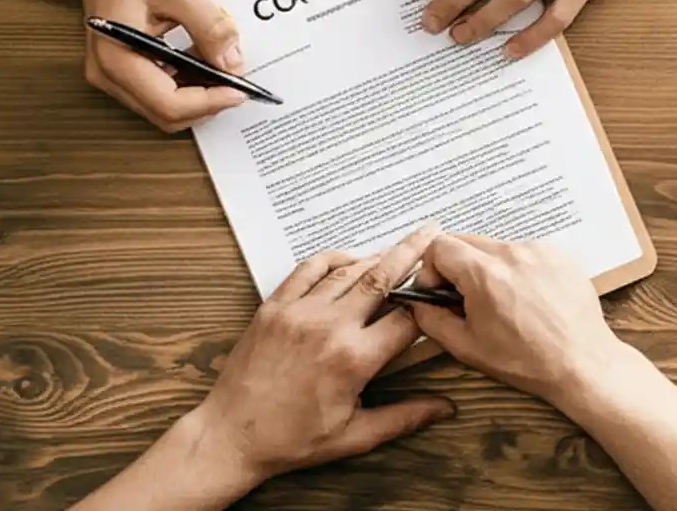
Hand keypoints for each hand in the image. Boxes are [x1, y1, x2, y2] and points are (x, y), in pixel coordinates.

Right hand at [71, 0, 247, 131]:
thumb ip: (209, 27)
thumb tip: (233, 61)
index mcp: (115, 58)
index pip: (168, 103)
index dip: (208, 102)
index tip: (239, 91)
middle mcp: (107, 73)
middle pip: (165, 114)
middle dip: (205, 104)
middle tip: (237, 85)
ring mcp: (111, 74)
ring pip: (162, 107)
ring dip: (196, 96)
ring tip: (223, 71)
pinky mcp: (120, 68)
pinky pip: (157, 91)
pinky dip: (185, 84)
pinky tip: (203, 63)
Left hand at [191, 224, 453, 482]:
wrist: (231, 435)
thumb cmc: (291, 441)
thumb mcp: (355, 436)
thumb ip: (405, 418)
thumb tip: (446, 409)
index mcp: (353, 359)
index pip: (406, 320)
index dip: (427, 308)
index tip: (438, 300)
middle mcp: (328, 327)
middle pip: (382, 278)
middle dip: (412, 254)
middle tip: (432, 234)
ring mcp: (299, 312)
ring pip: (348, 270)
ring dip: (376, 257)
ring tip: (397, 249)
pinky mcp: (274, 306)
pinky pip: (308, 269)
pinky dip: (333, 259)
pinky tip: (348, 259)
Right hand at [409, 236, 629, 402]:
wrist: (582, 363)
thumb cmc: (527, 360)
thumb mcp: (467, 347)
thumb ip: (431, 319)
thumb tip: (417, 302)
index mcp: (485, 274)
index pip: (439, 246)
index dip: (431, 269)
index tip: (439, 290)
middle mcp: (512, 253)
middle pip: (466, 242)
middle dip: (457, 267)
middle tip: (466, 298)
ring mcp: (539, 249)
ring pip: (495, 247)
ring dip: (488, 268)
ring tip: (503, 302)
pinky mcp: (559, 253)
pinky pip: (524, 251)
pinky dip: (517, 269)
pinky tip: (527, 298)